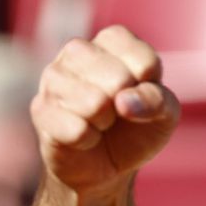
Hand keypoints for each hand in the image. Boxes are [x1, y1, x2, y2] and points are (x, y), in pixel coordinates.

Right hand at [31, 26, 179, 195]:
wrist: (107, 164)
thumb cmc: (138, 127)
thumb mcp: (165, 113)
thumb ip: (158, 100)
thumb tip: (125, 101)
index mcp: (113, 41)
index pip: (143, 60)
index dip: (150, 87)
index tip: (141, 93)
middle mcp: (78, 51)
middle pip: (119, 79)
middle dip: (126, 106)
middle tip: (118, 111)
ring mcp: (53, 78)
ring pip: (94, 104)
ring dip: (106, 123)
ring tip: (101, 122)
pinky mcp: (40, 109)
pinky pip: (75, 129)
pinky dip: (88, 140)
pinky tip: (84, 136)